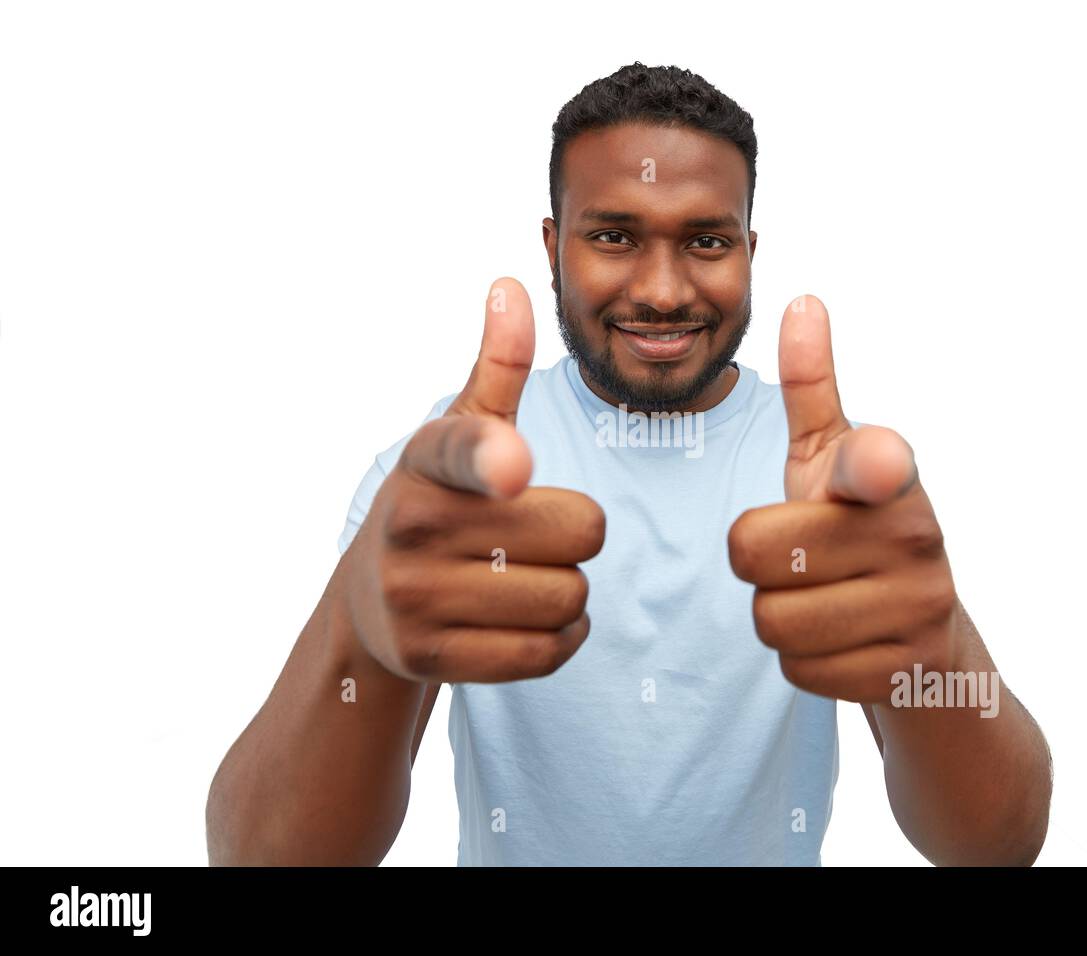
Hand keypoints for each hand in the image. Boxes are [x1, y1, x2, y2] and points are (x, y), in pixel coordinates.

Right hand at [344, 277, 605, 682]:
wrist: (372, 602)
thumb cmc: (441, 502)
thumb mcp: (458, 434)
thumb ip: (497, 368)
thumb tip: (510, 286)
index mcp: (427, 460)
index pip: (466, 452)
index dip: (494, 459)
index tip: (513, 467)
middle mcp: (413, 527)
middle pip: (579, 532)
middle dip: (577, 535)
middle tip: (533, 536)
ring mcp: (414, 599)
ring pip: (570, 598)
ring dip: (571, 591)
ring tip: (527, 576)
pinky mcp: (431, 659)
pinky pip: (548, 654)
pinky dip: (562, 638)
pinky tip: (533, 616)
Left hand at [726, 295, 957, 702]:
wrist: (929, 640)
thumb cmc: (857, 532)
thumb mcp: (831, 463)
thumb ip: (812, 388)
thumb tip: (803, 300)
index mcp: (888, 476)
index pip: (872, 463)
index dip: (870, 465)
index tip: (876, 465)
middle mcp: (914, 535)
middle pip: (752, 555)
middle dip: (754, 564)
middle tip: (797, 559)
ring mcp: (917, 607)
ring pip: (770, 622)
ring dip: (776, 615)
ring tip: (820, 599)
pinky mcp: (904, 669)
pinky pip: (797, 670)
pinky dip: (802, 662)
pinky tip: (840, 642)